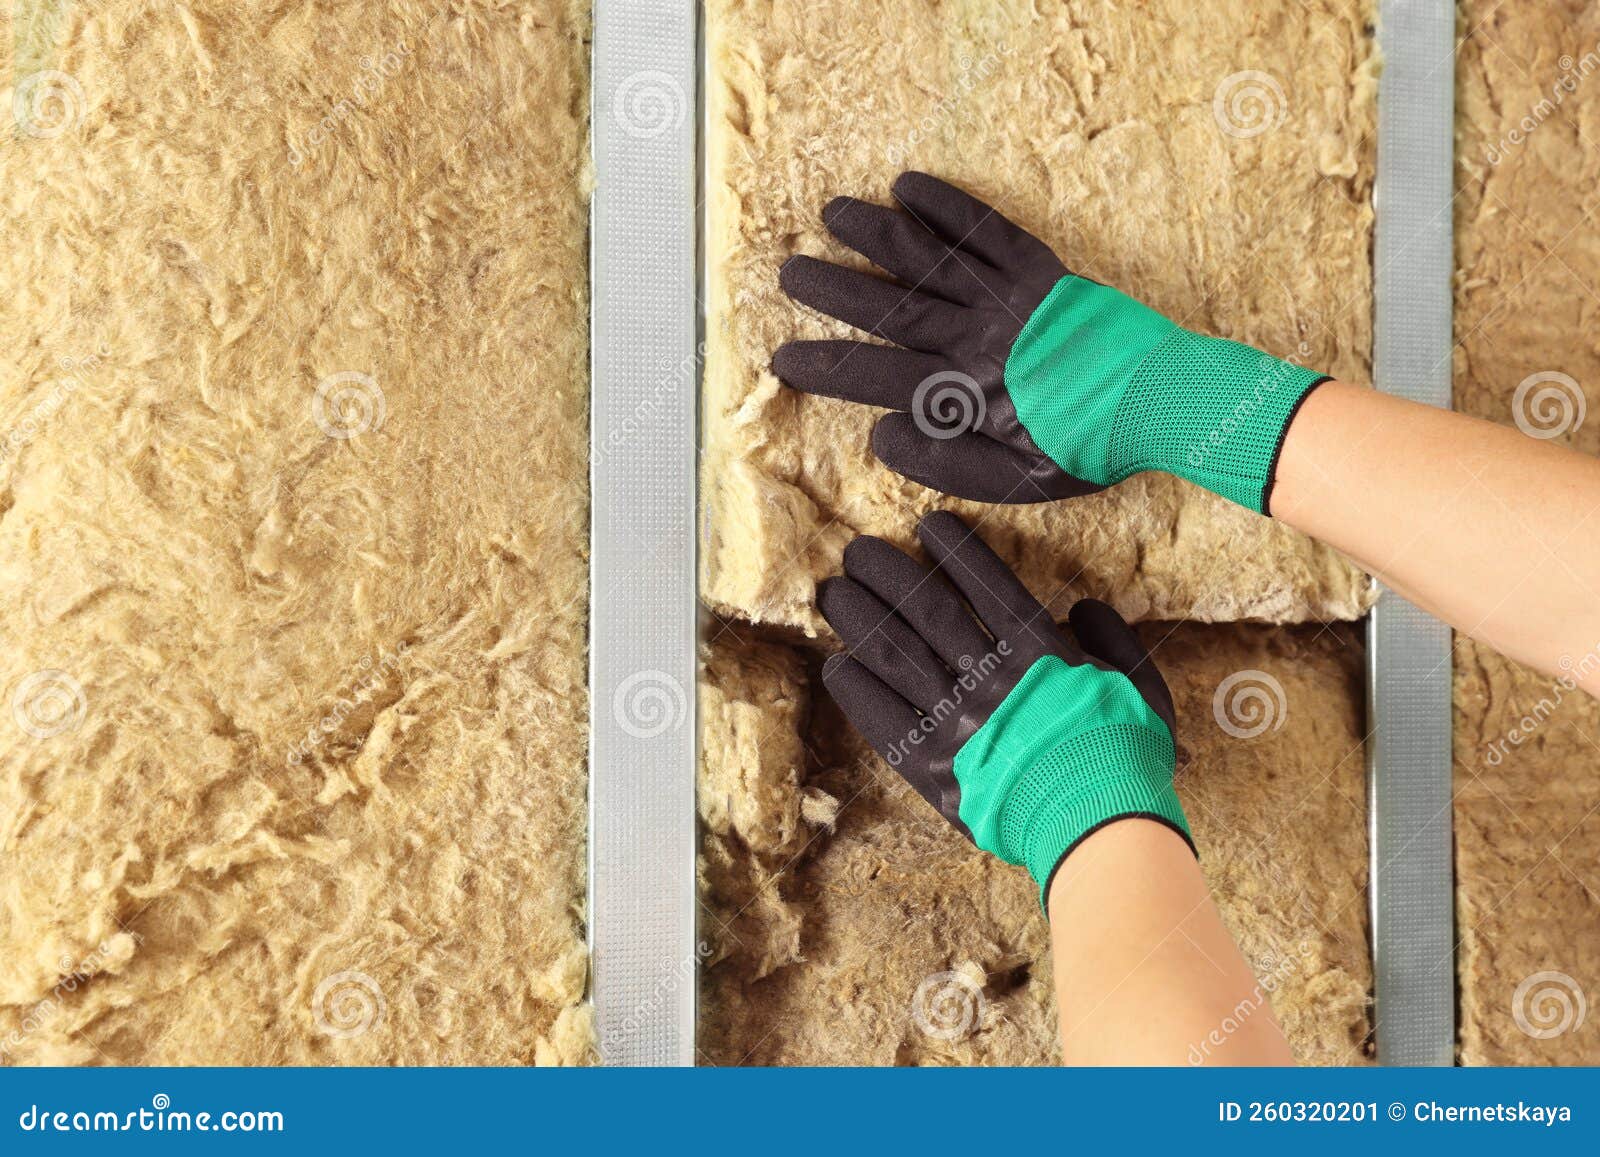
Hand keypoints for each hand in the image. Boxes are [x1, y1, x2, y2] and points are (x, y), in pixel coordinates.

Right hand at [776, 172, 1326, 512]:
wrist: (1162, 401)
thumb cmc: (1088, 448)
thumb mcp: (1017, 481)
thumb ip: (946, 463)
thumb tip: (881, 436)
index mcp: (965, 391)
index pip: (877, 376)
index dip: (825, 366)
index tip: (782, 359)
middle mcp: (976, 336)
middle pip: (891, 306)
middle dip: (835, 288)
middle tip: (789, 272)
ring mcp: (1007, 297)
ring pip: (929, 258)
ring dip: (876, 233)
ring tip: (831, 213)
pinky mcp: (1040, 270)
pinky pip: (985, 230)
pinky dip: (947, 207)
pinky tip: (908, 185)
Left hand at [816, 509, 1192, 904]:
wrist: (1102, 829)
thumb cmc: (1127, 757)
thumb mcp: (1142, 688)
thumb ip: (1115, 640)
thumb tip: (1083, 608)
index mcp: (1040, 654)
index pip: (987, 585)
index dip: (954, 550)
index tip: (927, 525)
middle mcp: (989, 679)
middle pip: (926, 611)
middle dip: (887, 575)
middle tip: (856, 552)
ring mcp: (957, 724)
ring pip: (895, 656)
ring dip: (860, 619)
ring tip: (833, 593)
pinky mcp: (934, 768)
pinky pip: (883, 721)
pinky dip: (858, 691)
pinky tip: (836, 665)